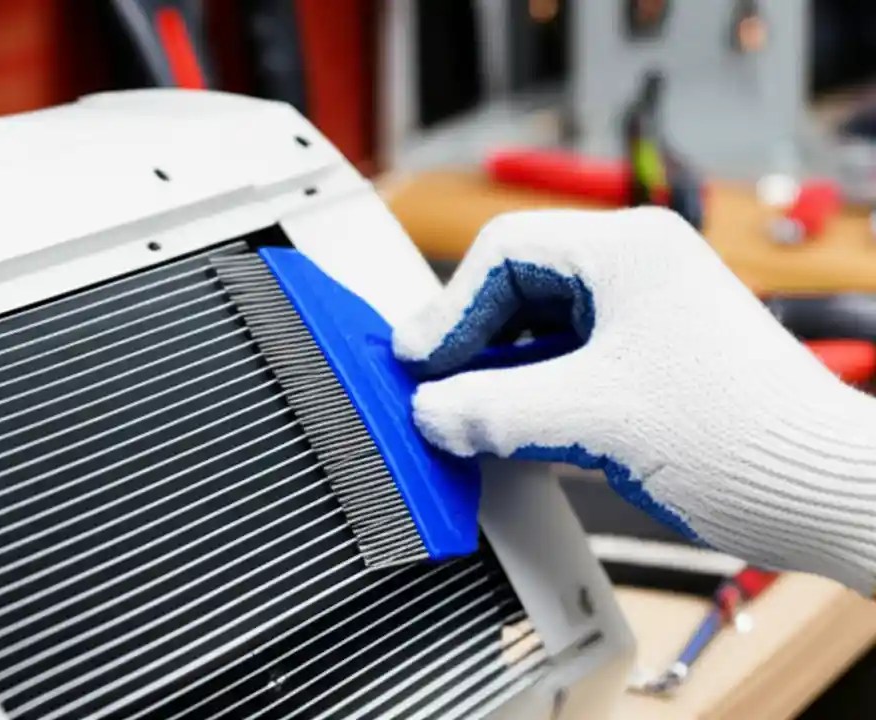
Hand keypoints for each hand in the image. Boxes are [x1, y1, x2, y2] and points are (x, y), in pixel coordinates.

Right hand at [393, 207, 875, 593]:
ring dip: (498, 370)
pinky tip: (511, 426)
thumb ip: (493, 410)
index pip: (503, 253)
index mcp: (628, 250)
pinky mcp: (650, 358)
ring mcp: (646, 313)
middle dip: (469, 340)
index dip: (449, 308)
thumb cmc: (741, 434)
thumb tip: (428, 412)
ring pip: (539, 327)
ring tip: (468, 413)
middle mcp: (637, 269)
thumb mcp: (591, 418)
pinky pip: (567, 360)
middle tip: (433, 389)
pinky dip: (531, 390)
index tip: (418, 362)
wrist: (822, 490)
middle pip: (516, 286)